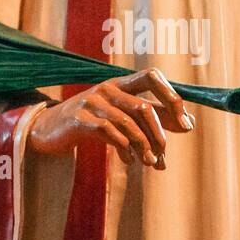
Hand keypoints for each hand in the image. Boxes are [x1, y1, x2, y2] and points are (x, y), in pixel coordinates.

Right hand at [27, 68, 194, 170]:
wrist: (50, 129)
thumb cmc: (94, 121)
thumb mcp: (124, 116)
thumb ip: (154, 117)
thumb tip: (189, 124)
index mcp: (122, 83)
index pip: (152, 76)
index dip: (172, 97)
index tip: (185, 125)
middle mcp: (108, 87)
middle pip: (143, 107)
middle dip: (158, 134)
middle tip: (163, 155)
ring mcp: (92, 101)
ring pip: (127, 123)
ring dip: (143, 147)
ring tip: (150, 163)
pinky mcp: (78, 118)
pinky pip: (107, 132)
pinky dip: (123, 148)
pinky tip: (129, 160)